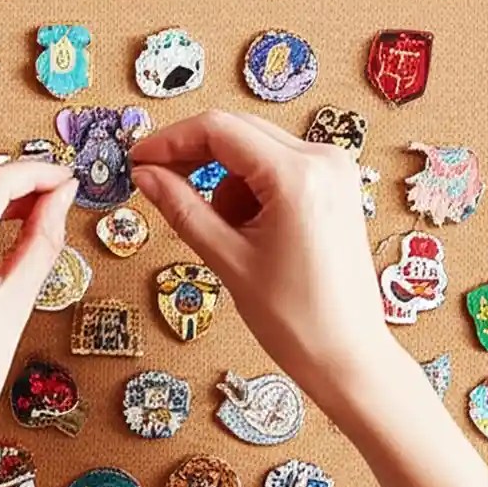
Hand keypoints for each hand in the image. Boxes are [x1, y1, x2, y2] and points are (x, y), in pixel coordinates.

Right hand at [131, 110, 391, 388]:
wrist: (349, 357)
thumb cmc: (296, 320)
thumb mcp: (228, 260)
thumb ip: (182, 208)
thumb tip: (145, 175)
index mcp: (298, 176)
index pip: (219, 130)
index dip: (170, 141)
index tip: (138, 159)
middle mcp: (323, 159)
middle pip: (238, 131)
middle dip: (194, 156)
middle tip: (157, 183)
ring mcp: (334, 170)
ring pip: (255, 149)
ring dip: (225, 180)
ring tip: (226, 234)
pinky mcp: (335, 185)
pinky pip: (277, 166)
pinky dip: (251, 189)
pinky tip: (250, 232)